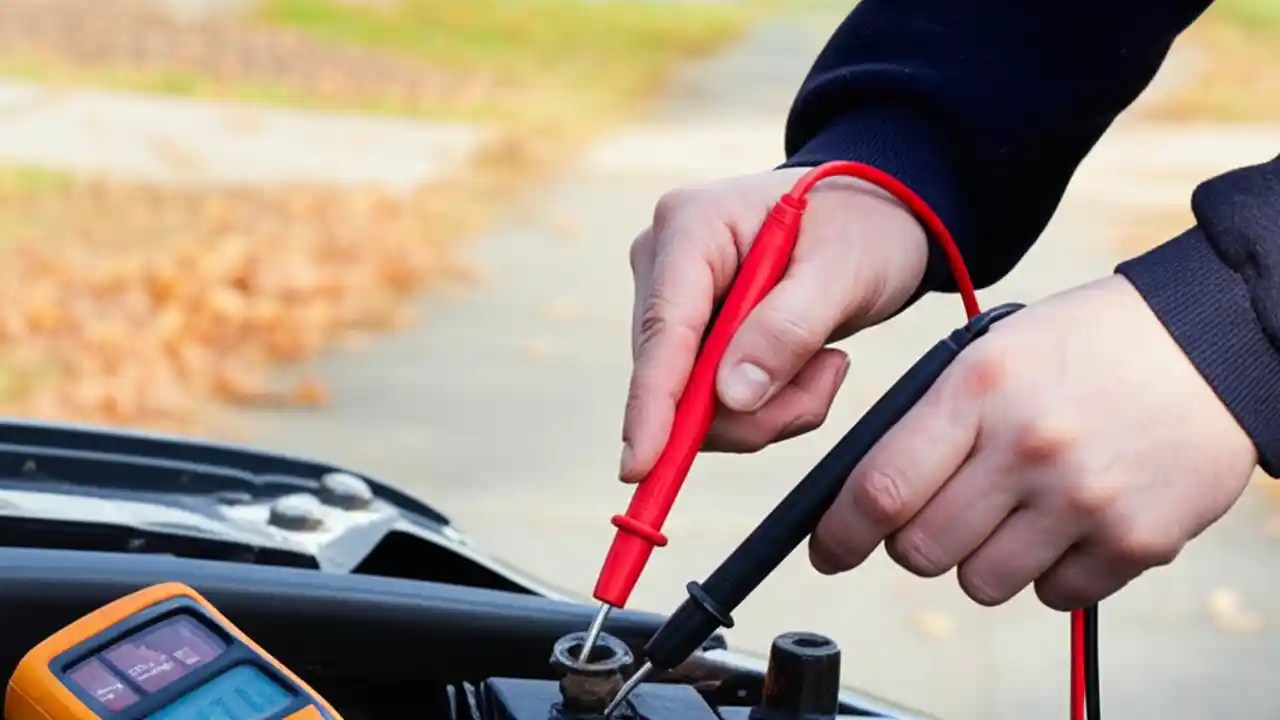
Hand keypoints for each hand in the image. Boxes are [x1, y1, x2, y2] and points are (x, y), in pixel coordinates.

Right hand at [621, 168, 929, 480]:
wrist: (873, 221)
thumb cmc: (862, 229)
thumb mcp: (845, 273)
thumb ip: (788, 330)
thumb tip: (729, 396)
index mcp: (692, 226)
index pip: (663, 327)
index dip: (651, 400)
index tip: (640, 465)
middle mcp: (664, 261)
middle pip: (674, 377)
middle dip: (749, 407)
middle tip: (828, 378)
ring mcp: (671, 301)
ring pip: (692, 403)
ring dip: (768, 409)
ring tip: (825, 364)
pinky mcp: (688, 336)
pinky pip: (710, 403)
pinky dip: (766, 405)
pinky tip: (806, 366)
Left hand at [809, 274, 1257, 609]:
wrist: (1210, 342)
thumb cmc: (1090, 344)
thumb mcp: (993, 352)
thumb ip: (933, 419)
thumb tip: (870, 492)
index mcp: (979, 390)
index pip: (881, 488)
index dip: (840, 533)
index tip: (828, 549)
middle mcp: (1028, 448)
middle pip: (922, 550)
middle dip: (911, 545)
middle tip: (932, 521)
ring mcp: (1084, 500)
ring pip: (981, 583)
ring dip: (980, 560)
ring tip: (1013, 513)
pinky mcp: (1135, 541)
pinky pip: (1053, 595)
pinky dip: (1048, 572)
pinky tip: (1066, 522)